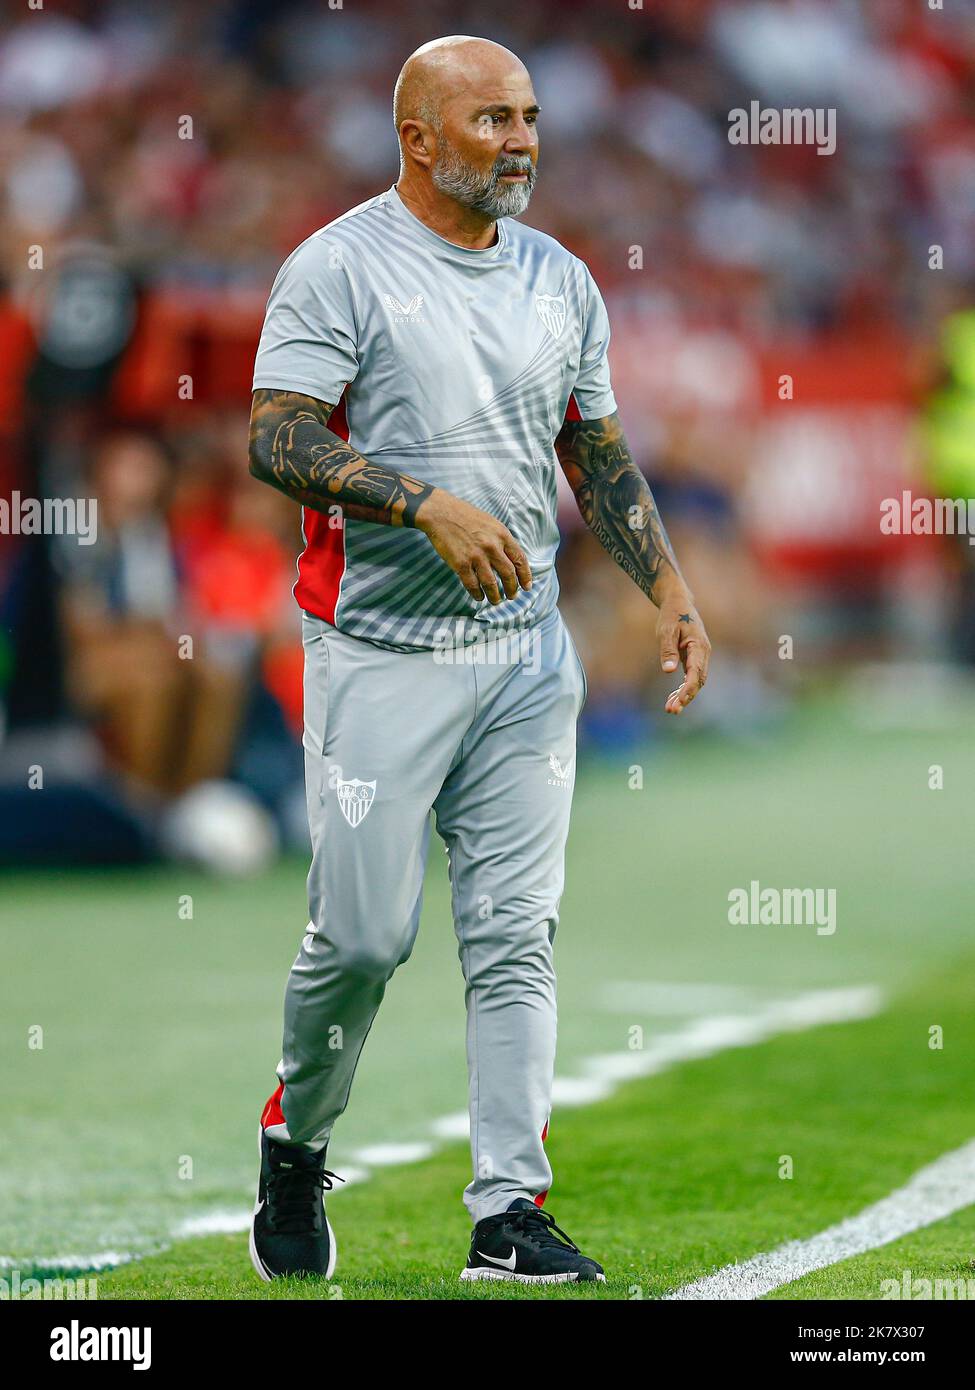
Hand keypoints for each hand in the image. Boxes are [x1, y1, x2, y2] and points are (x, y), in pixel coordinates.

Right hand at [415, 488, 531, 604]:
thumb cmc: (466, 516)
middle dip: (512, 589)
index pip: (520, 560)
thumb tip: (510, 558)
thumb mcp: (491, 523)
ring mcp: (476, 556)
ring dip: (495, 596)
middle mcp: (492, 547)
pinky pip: (472, 584)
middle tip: (512, 596)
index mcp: (502, 535)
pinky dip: (477, 594)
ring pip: (491, 583)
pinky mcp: (461, 564)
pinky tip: (479, 597)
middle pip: (508, 574)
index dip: (525, 576)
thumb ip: (501, 540)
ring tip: (496, 601)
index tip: (526, 586)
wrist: (441, 512)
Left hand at [656, 589, 710, 714]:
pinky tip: (672, 698)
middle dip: (686, 697)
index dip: (688, 689)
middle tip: (671, 710)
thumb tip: (669, 671)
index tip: (679, 702)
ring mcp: (700, 656)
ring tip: (670, 709)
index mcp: (699, 646)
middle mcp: (703, 653)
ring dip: (684, 695)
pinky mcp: (693, 658)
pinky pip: (691, 677)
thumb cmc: (672, 615)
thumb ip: (668, 650)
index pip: (696, 673)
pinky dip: (683, 688)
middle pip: (698, 681)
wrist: (678, 603)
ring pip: (695, 681)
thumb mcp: (666, 631)